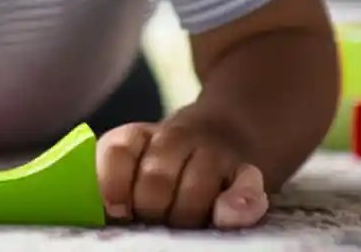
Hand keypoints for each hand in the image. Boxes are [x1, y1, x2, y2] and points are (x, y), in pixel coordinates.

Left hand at [97, 112, 268, 228]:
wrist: (226, 131)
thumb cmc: (164, 164)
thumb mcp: (132, 161)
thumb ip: (113, 181)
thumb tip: (110, 210)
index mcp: (140, 135)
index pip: (119, 151)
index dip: (114, 183)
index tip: (116, 210)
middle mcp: (178, 138)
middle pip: (156, 176)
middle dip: (150, 207)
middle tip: (152, 223)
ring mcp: (216, 154)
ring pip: (195, 187)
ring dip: (185, 215)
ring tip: (182, 228)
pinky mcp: (250, 175)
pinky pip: (246, 191)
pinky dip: (236, 207)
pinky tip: (224, 218)